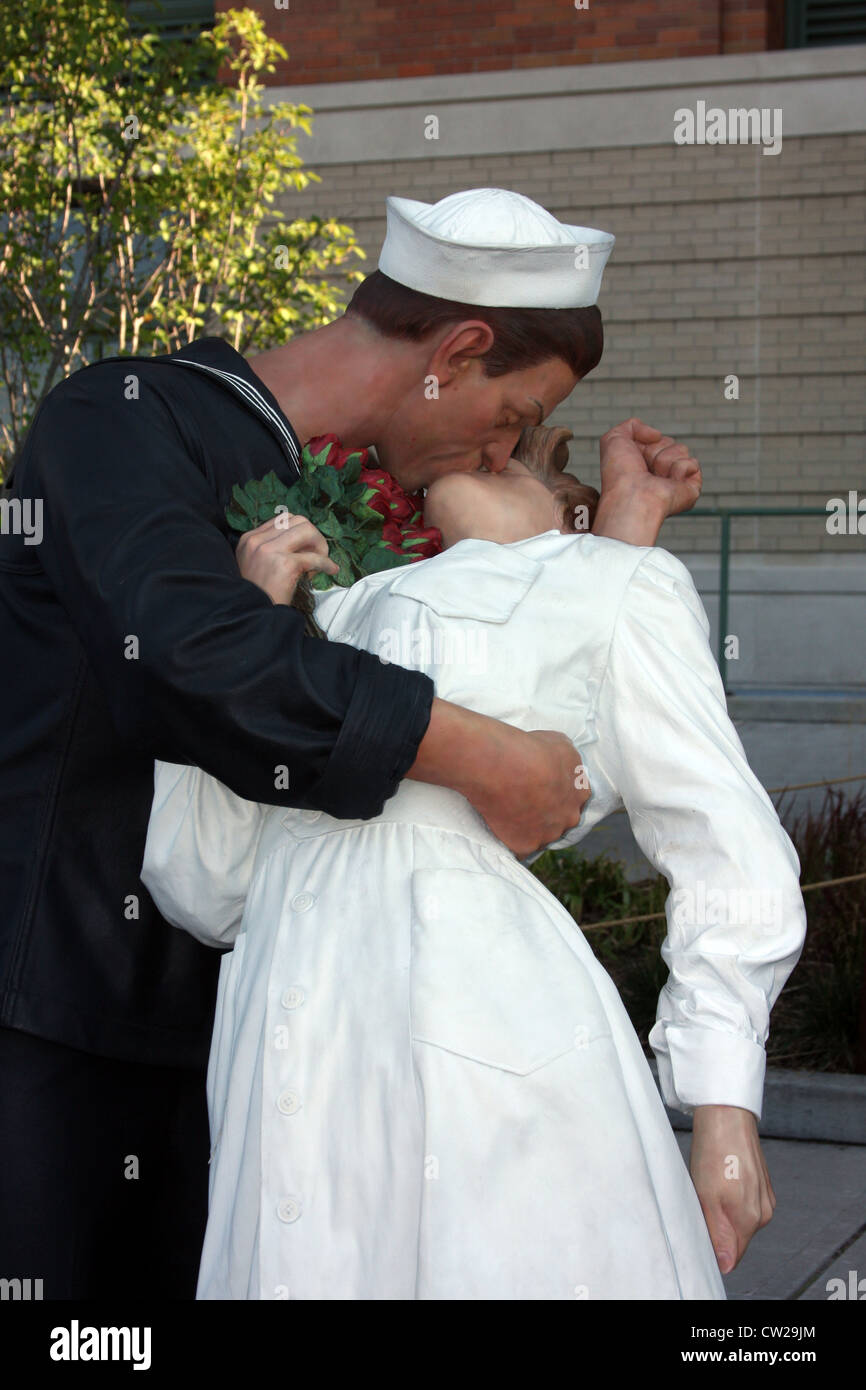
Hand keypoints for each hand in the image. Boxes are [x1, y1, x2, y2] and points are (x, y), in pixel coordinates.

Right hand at [235, 512, 338, 605]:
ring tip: (320, 563)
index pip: (283, 519)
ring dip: (320, 545)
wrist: (252, 618)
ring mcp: (269, 551)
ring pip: (307, 530)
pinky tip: (330, 570)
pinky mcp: (284, 564)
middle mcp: (256, 541)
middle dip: (313, 535)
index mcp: (249, 539)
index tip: (305, 550)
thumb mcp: (256, 566)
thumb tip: (305, 541)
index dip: (300, 532)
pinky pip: (314, 557)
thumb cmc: (259, 596)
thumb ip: (272, 549)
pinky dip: (326, 563)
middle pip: (297, 520)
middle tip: (317, 554)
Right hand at [407, 702, 590, 856]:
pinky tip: (499, 823)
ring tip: (508, 811)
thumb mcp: (559, 743)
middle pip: (561, 820)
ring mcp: (549, 834)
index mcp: (581, 792)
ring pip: (541, 835)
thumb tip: (561, 764)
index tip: (541, 789)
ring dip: (529, 827)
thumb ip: (567, 760)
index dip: (556, 794)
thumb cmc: (529, 748)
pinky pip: (520, 846)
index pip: (574, 798)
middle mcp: (570, 816)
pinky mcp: (527, 845)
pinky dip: (510, 837)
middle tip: (524, 801)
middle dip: (547, 814)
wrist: (501, 765)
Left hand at [598, 418, 701, 525]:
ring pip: (681, 449)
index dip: (644, 443)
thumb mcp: (614, 439)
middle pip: (669, 441)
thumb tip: (657, 434)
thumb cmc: (620, 474)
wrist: (632, 495)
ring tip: (655, 477)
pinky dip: (679, 469)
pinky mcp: (690, 489)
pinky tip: (669, 483)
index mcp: (644, 465)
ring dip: (665, 460)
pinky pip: (693, 463)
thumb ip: (631, 426)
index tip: (632, 458)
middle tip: (644, 469)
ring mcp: (676, 481)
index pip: (656, 440)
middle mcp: (660, 474)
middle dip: (655, 450)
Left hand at [689, 1104, 775, 1274]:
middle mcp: (763, 1213)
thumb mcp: (707, 1197)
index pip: (733, 1255)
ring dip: (723, 1211)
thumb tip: (725, 1265)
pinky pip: (744, 1203)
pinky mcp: (762, 1184)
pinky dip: (730, 1197)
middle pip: (736, 1237)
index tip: (699, 1230)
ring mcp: (765, 1198)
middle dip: (717, 1228)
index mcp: (750, 1219)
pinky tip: (720, 1179)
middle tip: (700, 1203)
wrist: (727, 1115)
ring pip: (739, 1219)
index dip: (714, 1248)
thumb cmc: (714, 1152)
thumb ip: (718, 1234)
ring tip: (709, 1187)